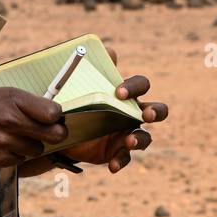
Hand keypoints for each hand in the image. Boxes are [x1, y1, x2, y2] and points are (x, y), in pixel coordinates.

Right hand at [0, 87, 68, 168]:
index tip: (52, 117)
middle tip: (47, 132)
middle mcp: (11, 121)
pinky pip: (18, 161)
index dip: (56, 116)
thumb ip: (25, 103)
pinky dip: (14, 155)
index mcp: (14, 100)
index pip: (54, 113)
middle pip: (54, 135)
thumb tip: (49, 113)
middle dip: (54, 134)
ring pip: (37, 150)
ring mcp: (4, 143)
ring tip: (14, 137)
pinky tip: (1, 146)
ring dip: (31, 145)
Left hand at [24, 73, 168, 174]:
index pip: (141, 85)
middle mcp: (132, 113)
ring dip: (140, 139)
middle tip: (145, 113)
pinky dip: (121, 161)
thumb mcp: (81, 84)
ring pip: (145, 137)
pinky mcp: (117, 152)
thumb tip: (110, 51)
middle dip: (155, 111)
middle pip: (158, 110)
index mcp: (126, 94)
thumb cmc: (75, 101)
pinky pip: (125, 158)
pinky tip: (113, 165)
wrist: (58, 129)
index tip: (118, 93)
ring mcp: (127, 134)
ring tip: (129, 141)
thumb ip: (96, 68)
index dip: (134, 87)